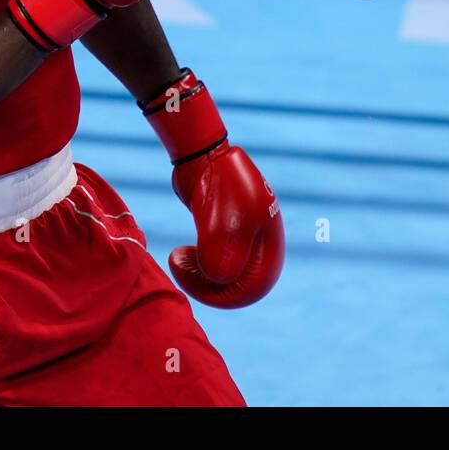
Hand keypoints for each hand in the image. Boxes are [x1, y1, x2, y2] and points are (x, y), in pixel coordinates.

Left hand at [141, 70, 284, 307]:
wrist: (202, 154)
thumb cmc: (218, 186)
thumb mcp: (221, 225)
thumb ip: (222, 259)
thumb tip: (218, 282)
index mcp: (270, 242)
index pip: (256, 286)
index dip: (226, 295)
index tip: (197, 284)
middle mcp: (260, 241)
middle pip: (241, 283)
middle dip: (210, 286)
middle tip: (182, 271)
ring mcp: (242, 235)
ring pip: (225, 272)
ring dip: (200, 275)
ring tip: (178, 259)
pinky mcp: (222, 229)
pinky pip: (214, 259)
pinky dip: (198, 263)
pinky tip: (183, 252)